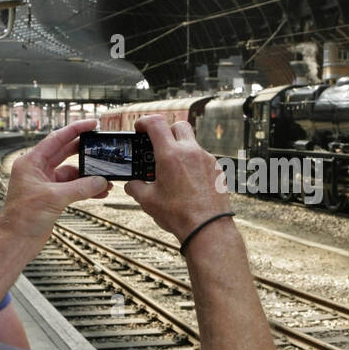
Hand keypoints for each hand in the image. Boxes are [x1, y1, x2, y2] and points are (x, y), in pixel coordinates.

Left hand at [0, 118, 110, 244]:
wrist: (15, 241)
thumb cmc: (23, 218)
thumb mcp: (55, 198)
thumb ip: (81, 187)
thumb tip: (101, 181)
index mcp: (31, 162)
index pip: (56, 139)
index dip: (75, 129)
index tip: (92, 124)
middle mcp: (37, 170)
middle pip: (65, 153)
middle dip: (85, 151)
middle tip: (102, 146)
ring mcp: (45, 184)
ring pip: (72, 173)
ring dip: (89, 176)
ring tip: (106, 179)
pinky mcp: (52, 197)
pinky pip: (73, 187)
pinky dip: (86, 189)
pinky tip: (100, 192)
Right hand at [124, 115, 230, 239]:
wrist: (208, 228)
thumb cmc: (178, 215)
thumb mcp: (148, 201)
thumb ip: (136, 187)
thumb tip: (131, 185)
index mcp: (170, 155)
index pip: (156, 123)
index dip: (144, 121)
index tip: (140, 128)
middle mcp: (190, 152)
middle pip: (178, 125)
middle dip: (166, 131)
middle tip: (158, 145)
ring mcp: (207, 159)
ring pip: (192, 142)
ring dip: (181, 149)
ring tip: (173, 169)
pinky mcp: (217, 169)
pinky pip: (203, 158)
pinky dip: (193, 163)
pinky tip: (188, 181)